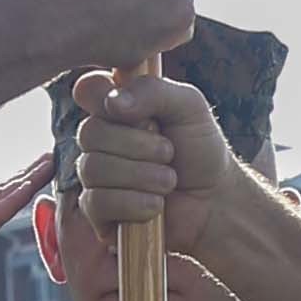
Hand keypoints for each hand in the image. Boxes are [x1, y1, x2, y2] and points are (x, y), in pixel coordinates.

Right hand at [69, 68, 235, 253]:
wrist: (214, 200)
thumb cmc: (200, 148)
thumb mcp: (189, 106)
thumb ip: (153, 91)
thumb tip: (112, 102)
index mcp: (115, 106)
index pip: (87, 89)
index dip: (103, 97)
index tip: (133, 111)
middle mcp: (99, 138)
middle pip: (89, 133)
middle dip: (137, 145)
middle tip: (169, 153)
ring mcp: (95, 175)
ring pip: (92, 169)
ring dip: (141, 176)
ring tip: (169, 181)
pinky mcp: (97, 211)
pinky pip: (96, 203)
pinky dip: (133, 203)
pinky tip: (156, 205)